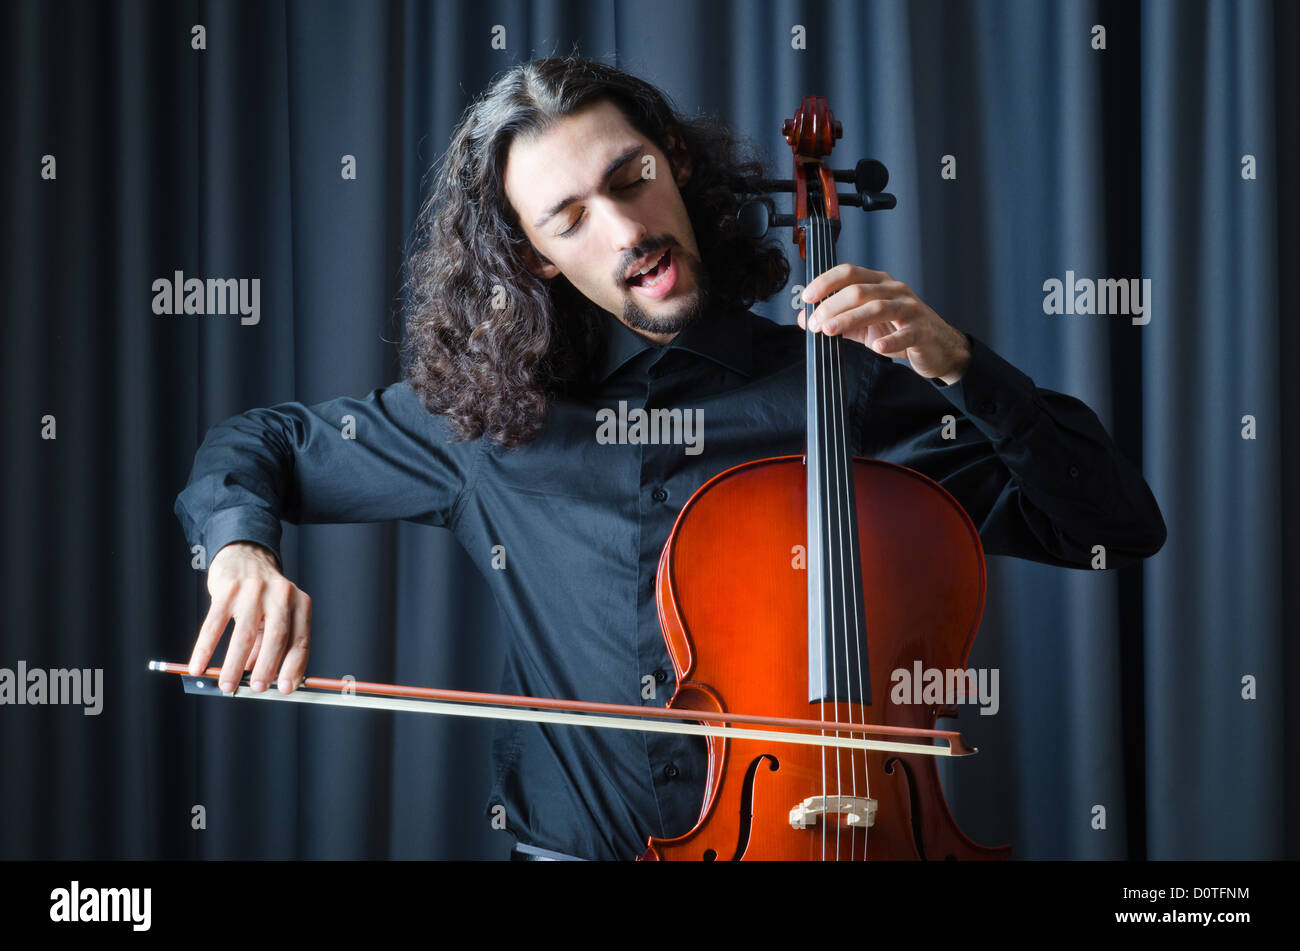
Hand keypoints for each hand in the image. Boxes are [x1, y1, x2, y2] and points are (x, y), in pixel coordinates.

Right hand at [188, 541, 311, 694]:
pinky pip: (214, 625)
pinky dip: (204, 649)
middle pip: (277, 637)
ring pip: (244, 634)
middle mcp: (281, 595)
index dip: (294, 667)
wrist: (245, 556)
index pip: (301, 640)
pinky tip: (198, 666)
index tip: (285, 689)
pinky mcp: (227, 590)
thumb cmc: (263, 596)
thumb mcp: (275, 617)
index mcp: (300, 604)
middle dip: (267, 667)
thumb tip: (258, 681)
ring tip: (226, 685)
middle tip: (256, 689)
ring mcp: (254, 590)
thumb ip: (269, 647)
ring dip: (234, 664)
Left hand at [798, 264, 970, 383]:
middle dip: (831, 306)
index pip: (849, 272)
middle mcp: (895, 290)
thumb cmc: (900, 330)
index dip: (826, 282)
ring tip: (830, 330)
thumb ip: (837, 320)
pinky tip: (876, 346)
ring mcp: (910, 309)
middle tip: (814, 323)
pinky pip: (905, 334)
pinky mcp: (922, 330)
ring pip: (877, 308)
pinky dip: (889, 341)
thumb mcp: (865, 325)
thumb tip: (805, 319)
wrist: (937, 347)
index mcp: (879, 283)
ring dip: (850, 319)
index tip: (806, 297)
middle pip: (859, 290)